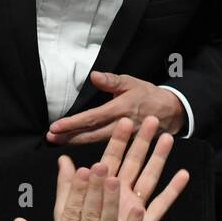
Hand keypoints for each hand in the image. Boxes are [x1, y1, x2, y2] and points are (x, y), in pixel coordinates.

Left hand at [46, 72, 185, 144]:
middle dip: (69, 137)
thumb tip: (94, 76)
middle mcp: (120, 126)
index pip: (92, 118)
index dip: (73, 123)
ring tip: (58, 141)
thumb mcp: (132, 82)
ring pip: (96, 141)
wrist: (171, 112)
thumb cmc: (148, 95)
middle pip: (90, 134)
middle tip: (50, 139)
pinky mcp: (127, 144)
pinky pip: (105, 145)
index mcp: (120, 109)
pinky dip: (90, 144)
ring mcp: (124, 137)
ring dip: (76, 141)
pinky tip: (77, 144)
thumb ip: (112, 81)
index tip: (54, 127)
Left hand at [54, 116, 189, 220]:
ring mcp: (132, 212)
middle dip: (140, 142)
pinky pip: (159, 207)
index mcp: (97, 194)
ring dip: (158, 159)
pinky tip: (183, 174)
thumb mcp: (63, 219)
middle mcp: (117, 200)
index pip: (108, 160)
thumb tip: (63, 160)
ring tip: (168, 138)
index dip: (115, 141)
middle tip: (150, 119)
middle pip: (131, 165)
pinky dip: (172, 192)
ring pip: (148, 180)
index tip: (123, 120)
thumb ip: (65, 190)